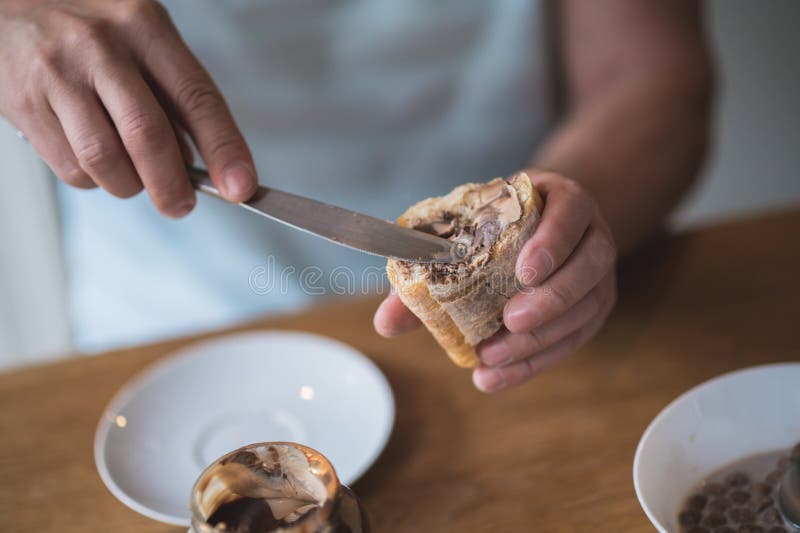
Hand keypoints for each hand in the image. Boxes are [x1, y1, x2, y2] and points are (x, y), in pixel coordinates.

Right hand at [0, 0, 256, 216]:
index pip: (196, 97)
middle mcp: (100, 47)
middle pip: (147, 134)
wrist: (8, 7)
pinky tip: (94, 157)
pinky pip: (70, 168)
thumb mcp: (142, 41)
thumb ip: (173, 98)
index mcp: (144, 27)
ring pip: (104, 160)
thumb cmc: (89, 31)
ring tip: (132, 176)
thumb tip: (200, 165)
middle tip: (181, 205)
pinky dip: (93, 179)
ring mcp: (57, 75)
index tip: (240, 187)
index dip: (224, 149)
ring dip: (128, 185)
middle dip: (171, 186)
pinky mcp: (23, 104)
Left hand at [374, 171, 617, 392]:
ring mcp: (598, 274)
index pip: (571, 211)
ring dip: (539, 339)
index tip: (525, 271)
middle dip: (551, 299)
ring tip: (491, 357)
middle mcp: (591, 235)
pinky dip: (534, 363)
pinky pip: (574, 340)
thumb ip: (428, 268)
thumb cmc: (497, 226)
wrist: (540, 227)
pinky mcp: (593, 309)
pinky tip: (497, 377)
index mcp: (562, 200)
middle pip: (589, 266)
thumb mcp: (465, 230)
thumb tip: (386, 322)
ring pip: (586, 309)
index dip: (553, 241)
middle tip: (510, 321)